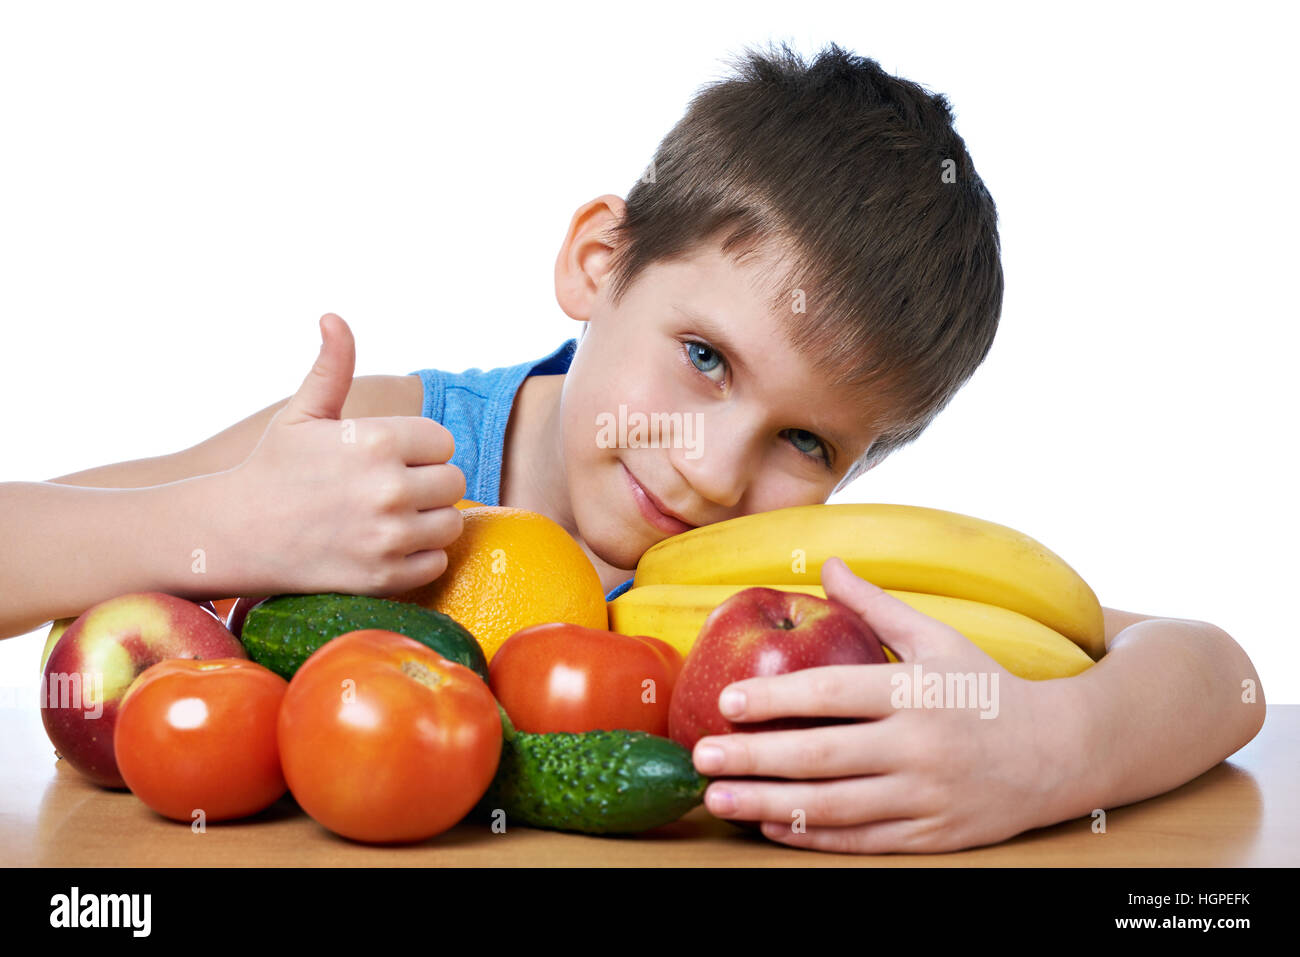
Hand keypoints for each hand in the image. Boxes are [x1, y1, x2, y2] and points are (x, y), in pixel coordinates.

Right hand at [225, 313, 464, 595]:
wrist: (235, 534)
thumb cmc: (273, 469)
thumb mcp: (302, 413)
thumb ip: (332, 366)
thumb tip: (333, 318)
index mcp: (377, 440)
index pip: (443, 442)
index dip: (420, 449)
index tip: (390, 458)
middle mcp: (389, 488)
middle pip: (453, 482)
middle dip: (427, 483)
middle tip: (390, 489)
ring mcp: (388, 536)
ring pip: (450, 524)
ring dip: (428, 521)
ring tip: (391, 517)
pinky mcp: (384, 577)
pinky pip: (435, 562)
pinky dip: (418, 557)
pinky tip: (386, 545)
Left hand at [690, 555, 1080, 852]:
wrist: (1061, 753)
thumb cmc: (986, 686)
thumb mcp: (938, 637)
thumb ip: (876, 605)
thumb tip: (825, 562)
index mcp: (915, 692)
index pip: (831, 694)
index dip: (775, 698)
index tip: (726, 701)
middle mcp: (919, 748)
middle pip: (822, 756)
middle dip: (755, 758)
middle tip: (701, 757)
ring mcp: (926, 798)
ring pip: (834, 807)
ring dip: (769, 805)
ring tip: (718, 799)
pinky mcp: (932, 837)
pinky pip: (862, 840)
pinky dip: (813, 837)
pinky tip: (771, 827)